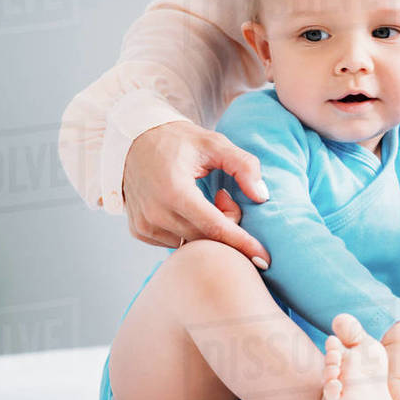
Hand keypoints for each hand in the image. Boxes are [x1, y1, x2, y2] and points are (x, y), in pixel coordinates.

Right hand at [122, 121, 271, 266]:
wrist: (135, 141)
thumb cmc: (179, 141)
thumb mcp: (214, 144)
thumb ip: (243, 165)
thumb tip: (262, 196)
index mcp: (174, 190)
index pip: (215, 227)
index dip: (243, 243)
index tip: (265, 259)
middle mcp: (155, 212)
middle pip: (206, 239)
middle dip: (227, 225)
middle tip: (226, 198)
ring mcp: (144, 224)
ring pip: (190, 244)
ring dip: (207, 230)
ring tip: (206, 200)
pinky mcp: (139, 230)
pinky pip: (174, 243)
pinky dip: (189, 232)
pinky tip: (189, 209)